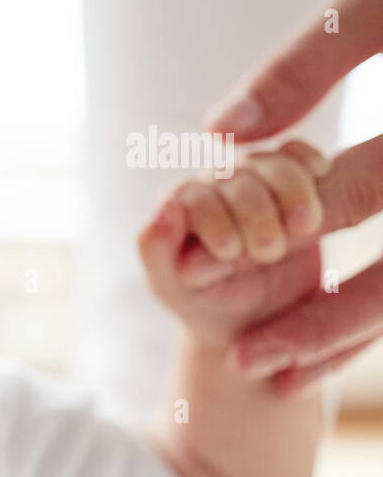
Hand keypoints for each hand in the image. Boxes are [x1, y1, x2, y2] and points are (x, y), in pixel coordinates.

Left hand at [139, 141, 330, 390]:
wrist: (257, 322)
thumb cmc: (206, 304)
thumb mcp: (172, 288)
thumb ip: (155, 249)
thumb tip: (165, 206)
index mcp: (176, 206)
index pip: (193, 196)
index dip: (213, 219)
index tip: (229, 252)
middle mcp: (212, 184)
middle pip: (236, 176)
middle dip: (255, 212)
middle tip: (268, 251)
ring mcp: (253, 177)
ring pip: (272, 163)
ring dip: (291, 191)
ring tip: (302, 228)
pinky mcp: (291, 179)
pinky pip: (300, 154)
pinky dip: (311, 163)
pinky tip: (320, 183)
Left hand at [205, 0, 382, 390]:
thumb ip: (314, 58)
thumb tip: (224, 134)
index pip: (371, 188)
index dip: (296, 227)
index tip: (218, 271)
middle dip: (328, 321)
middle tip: (244, 361)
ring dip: (356, 331)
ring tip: (282, 375)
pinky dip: (377, 312)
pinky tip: (332, 340)